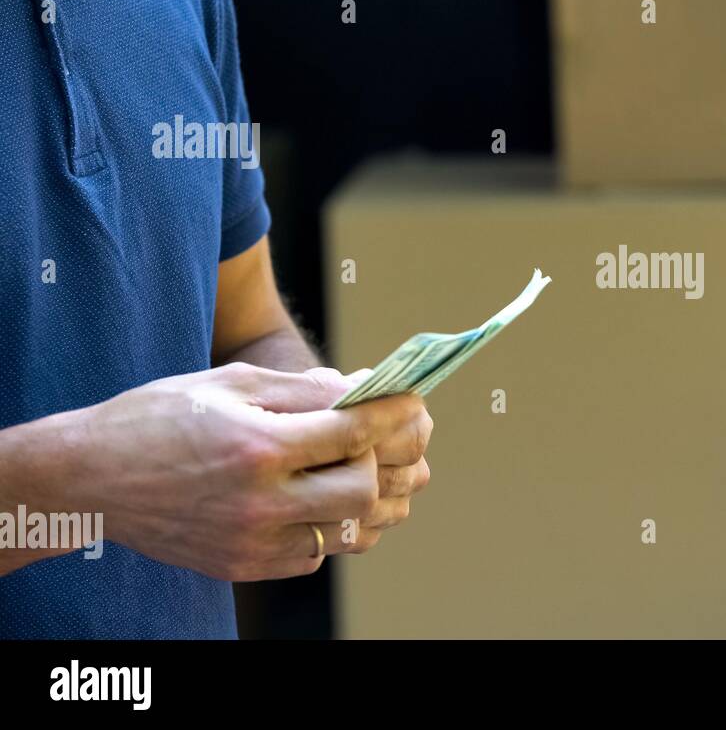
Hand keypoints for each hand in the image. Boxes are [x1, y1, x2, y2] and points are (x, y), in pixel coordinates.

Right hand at [63, 362, 426, 581]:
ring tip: (361, 468)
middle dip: (380, 459)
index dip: (394, 413)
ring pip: (349, 532)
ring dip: (366, 499)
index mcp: (257, 445)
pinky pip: (315, 554)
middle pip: (363, 490)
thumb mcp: (229, 383)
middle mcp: (259, 501)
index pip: (354, 431)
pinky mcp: (243, 567)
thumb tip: (363, 388)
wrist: (87, 478)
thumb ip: (303, 388)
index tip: (413, 400)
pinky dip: (329, 526)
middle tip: (374, 436)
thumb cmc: (157, 417)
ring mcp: (252, 542)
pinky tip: (318, 498)